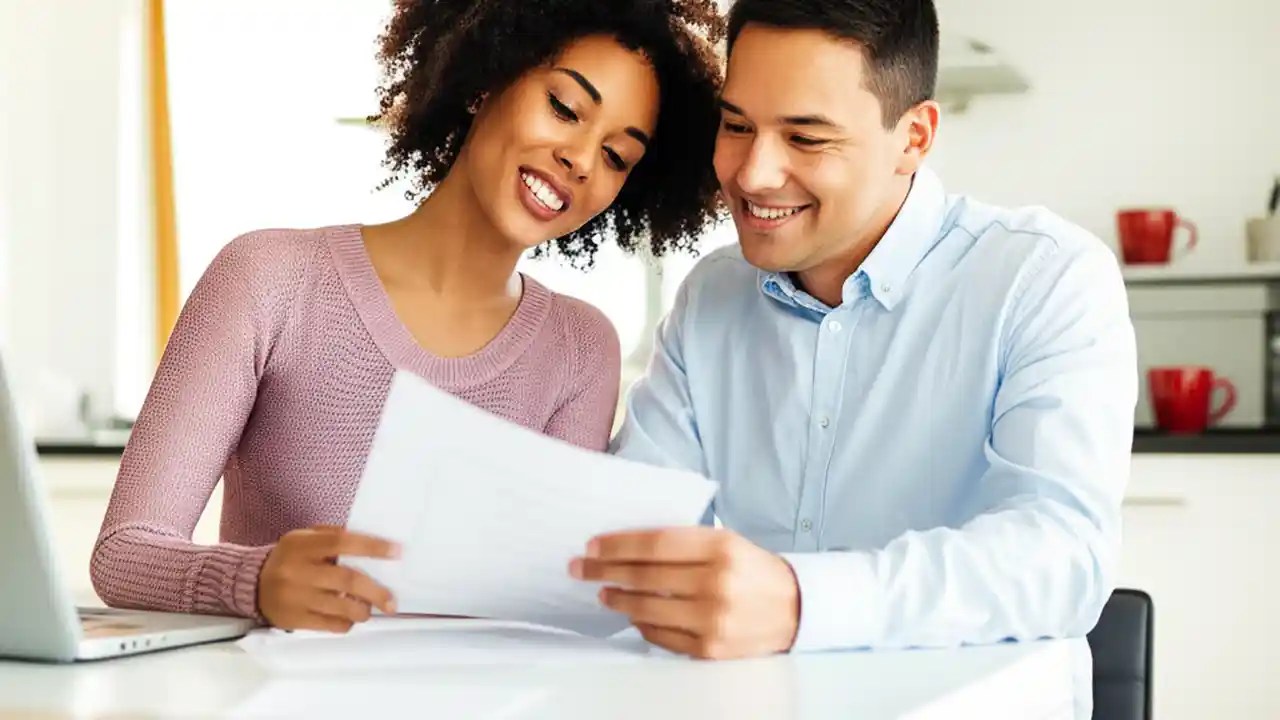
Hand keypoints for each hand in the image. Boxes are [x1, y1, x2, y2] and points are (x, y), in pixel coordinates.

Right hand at [258, 525, 399, 632]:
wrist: (250, 584)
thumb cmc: (289, 558)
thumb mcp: (304, 538)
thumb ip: (333, 536)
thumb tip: (372, 542)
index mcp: (302, 545)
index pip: (341, 542)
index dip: (372, 547)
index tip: (397, 552)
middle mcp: (298, 571)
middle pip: (346, 580)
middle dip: (375, 591)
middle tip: (392, 601)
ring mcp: (295, 598)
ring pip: (341, 608)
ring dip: (363, 610)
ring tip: (370, 608)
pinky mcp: (294, 620)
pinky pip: (330, 625)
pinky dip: (347, 623)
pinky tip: (349, 617)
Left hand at [569, 527, 799, 659]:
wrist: (794, 608)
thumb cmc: (751, 569)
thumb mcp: (724, 541)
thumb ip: (681, 542)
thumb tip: (624, 547)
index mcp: (720, 547)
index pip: (654, 545)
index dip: (617, 545)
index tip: (591, 546)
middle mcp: (716, 583)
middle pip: (643, 576)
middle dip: (604, 571)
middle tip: (580, 568)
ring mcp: (712, 620)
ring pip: (646, 609)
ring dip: (617, 600)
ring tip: (604, 592)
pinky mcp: (709, 649)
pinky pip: (660, 637)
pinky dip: (642, 625)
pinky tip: (633, 615)